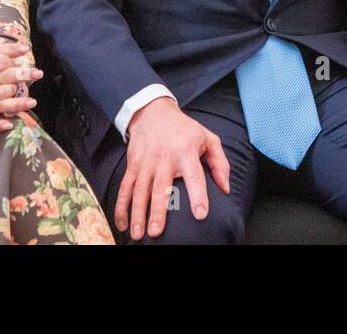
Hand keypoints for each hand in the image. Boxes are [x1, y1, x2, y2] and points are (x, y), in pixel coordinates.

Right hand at [116, 97, 229, 240]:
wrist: (154, 112)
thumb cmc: (185, 129)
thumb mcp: (208, 138)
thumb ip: (220, 163)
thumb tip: (225, 189)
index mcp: (187, 152)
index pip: (195, 176)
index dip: (198, 195)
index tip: (200, 214)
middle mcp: (165, 158)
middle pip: (161, 188)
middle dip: (157, 211)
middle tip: (157, 232)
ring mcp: (146, 162)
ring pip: (140, 191)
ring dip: (137, 213)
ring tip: (138, 234)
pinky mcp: (133, 165)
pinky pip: (125, 188)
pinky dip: (121, 207)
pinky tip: (122, 224)